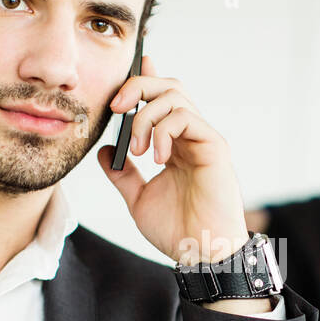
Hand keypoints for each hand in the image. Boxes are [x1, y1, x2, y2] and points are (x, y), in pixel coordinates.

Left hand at [96, 54, 249, 266]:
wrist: (200, 253)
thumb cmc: (177, 231)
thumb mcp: (138, 198)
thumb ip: (122, 174)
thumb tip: (105, 151)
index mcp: (175, 145)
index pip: (162, 99)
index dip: (146, 77)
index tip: (130, 67)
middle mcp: (191, 137)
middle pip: (168, 87)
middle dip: (137, 87)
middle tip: (116, 107)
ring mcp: (203, 139)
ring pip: (175, 96)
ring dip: (145, 116)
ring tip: (137, 150)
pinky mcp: (214, 146)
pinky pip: (186, 117)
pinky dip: (164, 130)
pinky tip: (158, 158)